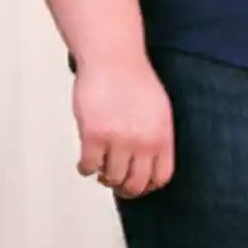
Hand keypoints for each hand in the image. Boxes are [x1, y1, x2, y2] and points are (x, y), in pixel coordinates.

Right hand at [72, 55, 174, 198]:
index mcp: (162, 136)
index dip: (148, 186)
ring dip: (104, 176)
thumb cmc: (133, 80)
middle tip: (115, 182)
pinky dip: (85, 168)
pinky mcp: (94, 135)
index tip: (137, 184)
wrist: (113, 58)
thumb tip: (150, 164)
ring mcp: (118, 140)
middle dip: (124, 188)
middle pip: (136, 184)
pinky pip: (89, 166)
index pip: (161, 177)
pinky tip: (84, 162)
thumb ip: (157, 138)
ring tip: (99, 168)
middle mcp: (143, 141)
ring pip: (111, 178)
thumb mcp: (159, 111)